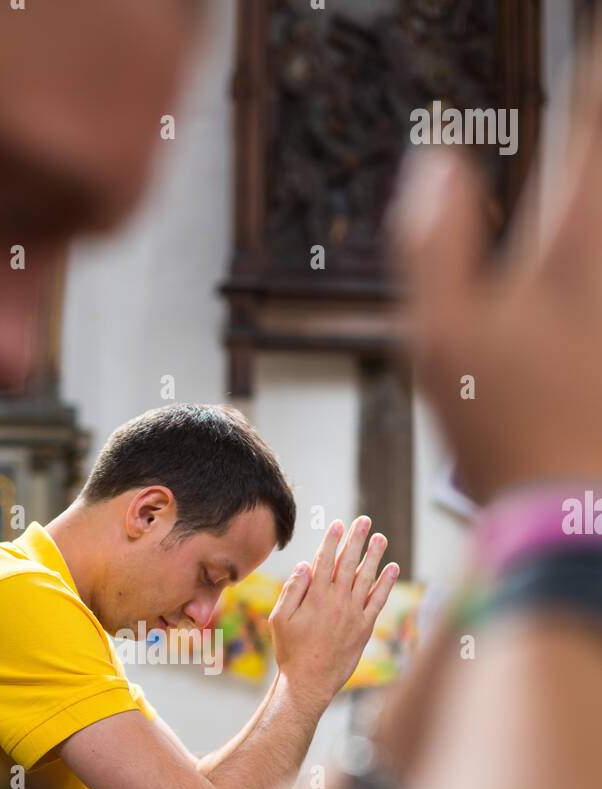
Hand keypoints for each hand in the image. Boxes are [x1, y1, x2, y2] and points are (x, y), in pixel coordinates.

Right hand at [269, 516, 398, 707]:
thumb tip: (304, 565)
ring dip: (374, 556)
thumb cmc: (290, 652)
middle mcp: (337, 602)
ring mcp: (353, 614)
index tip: (337, 524)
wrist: (310, 683)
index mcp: (315, 597)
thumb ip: (292, 590)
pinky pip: (378, 601)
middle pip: (349, 563)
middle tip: (364, 520)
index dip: (332, 540)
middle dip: (356, 539)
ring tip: (380, 537)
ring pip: (366, 578)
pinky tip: (392, 568)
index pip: (325, 561)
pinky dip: (386, 584)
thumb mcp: (279, 620)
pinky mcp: (364, 628)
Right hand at [389, 43, 601, 501]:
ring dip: (590, 186)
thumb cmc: (502, 427)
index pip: (592, 122)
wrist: (568, 510)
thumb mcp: (439, 334)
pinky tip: (572, 267)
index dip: (590, 72)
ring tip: (579, 172)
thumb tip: (438, 163)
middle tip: (590, 87)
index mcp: (572, 242)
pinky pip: (599, 276)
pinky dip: (585, 247)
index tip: (586, 38)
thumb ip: (433, 238)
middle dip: (595, 125)